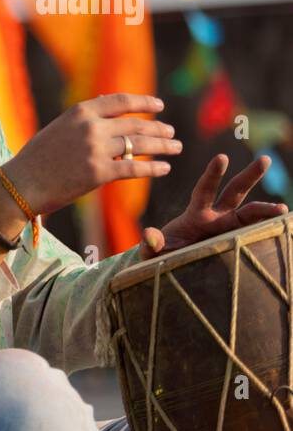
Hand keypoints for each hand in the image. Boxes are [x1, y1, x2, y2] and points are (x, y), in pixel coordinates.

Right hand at [0, 93, 178, 215]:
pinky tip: (164, 168)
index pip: (121, 101)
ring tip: (175, 148)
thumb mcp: (58, 128)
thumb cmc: (36, 158)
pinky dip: (153, 168)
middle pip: (135, 124)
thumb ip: (83, 119)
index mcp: (80, 111)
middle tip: (171, 132)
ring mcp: (95, 150)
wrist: (21, 183)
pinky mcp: (98, 173)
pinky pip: (134, 168)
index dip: (144, 102)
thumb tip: (105, 104)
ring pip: (139, 144)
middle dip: (158, 128)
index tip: (159, 106)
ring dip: (162, 146)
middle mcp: (90, 127)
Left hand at [139, 154, 288, 258]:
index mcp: (196, 215)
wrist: (171, 273)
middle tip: (265, 158)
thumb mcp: (152, 251)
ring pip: (251, 214)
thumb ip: (151, 243)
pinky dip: (269, 233)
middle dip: (249, 176)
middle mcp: (216, 219)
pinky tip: (284, 230)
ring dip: (267, 211)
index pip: (205, 190)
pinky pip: (255, 237)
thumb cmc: (160, 258)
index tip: (222, 158)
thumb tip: (150, 234)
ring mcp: (229, 231)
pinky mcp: (237, 246)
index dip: (212, 175)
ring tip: (283, 209)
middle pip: (235, 193)